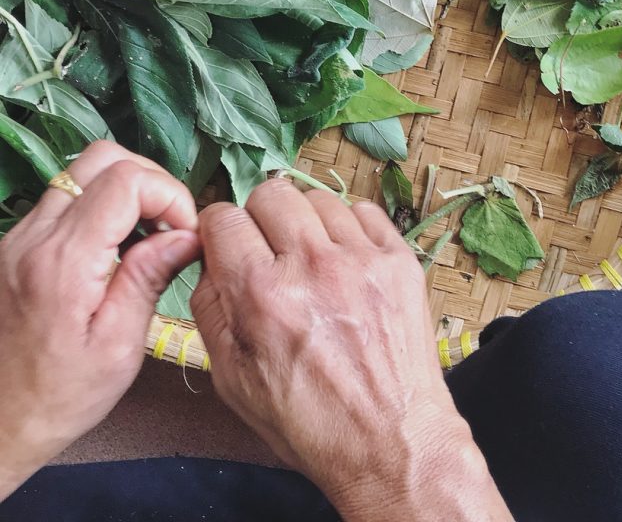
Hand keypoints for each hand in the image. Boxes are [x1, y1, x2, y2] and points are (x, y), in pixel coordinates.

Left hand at [0, 140, 198, 496]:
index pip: (126, 180)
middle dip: (149, 179)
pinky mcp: (13, 244)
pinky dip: (99, 204)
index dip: (169, 195)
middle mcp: (33, 237)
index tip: (185, 234)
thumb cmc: (58, 398)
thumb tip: (186, 234)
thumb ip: (148, 279)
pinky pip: (63, 197)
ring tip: (146, 233)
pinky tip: (115, 246)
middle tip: (170, 223)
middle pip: (101, 158)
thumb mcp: (117, 348)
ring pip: (80, 171)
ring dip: (124, 188)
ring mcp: (17, 236)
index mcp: (62, 262)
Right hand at [192, 180, 512, 521]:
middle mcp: (312, 265)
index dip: (218, 230)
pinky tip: (346, 260)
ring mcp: (361, 257)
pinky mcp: (399, 259)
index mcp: (262, 294)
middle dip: (260, 218)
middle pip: (271, 193)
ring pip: (317, 198)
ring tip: (311, 259)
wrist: (391, 441)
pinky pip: (364, 210)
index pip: (223, 217)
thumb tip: (209, 258)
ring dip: (306, 222)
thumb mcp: (233, 380)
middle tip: (268, 250)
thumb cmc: (310, 420)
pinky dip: (349, 228)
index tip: (227, 244)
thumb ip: (210, 309)